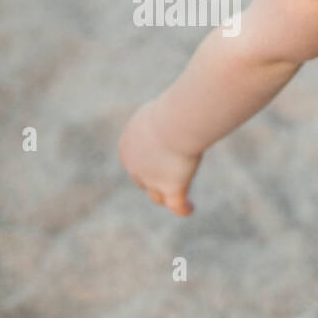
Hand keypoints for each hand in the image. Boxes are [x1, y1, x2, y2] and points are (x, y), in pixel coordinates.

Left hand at [118, 100, 200, 215]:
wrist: (175, 124)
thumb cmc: (173, 110)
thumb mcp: (164, 109)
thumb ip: (166, 116)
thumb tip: (176, 113)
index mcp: (128, 145)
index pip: (135, 159)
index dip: (148, 162)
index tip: (163, 159)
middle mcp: (134, 165)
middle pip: (142, 179)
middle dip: (154, 180)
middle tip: (173, 176)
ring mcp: (151, 179)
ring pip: (156, 196)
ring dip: (165, 198)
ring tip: (181, 202)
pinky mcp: (169, 188)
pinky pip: (176, 205)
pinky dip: (182, 208)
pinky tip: (189, 207)